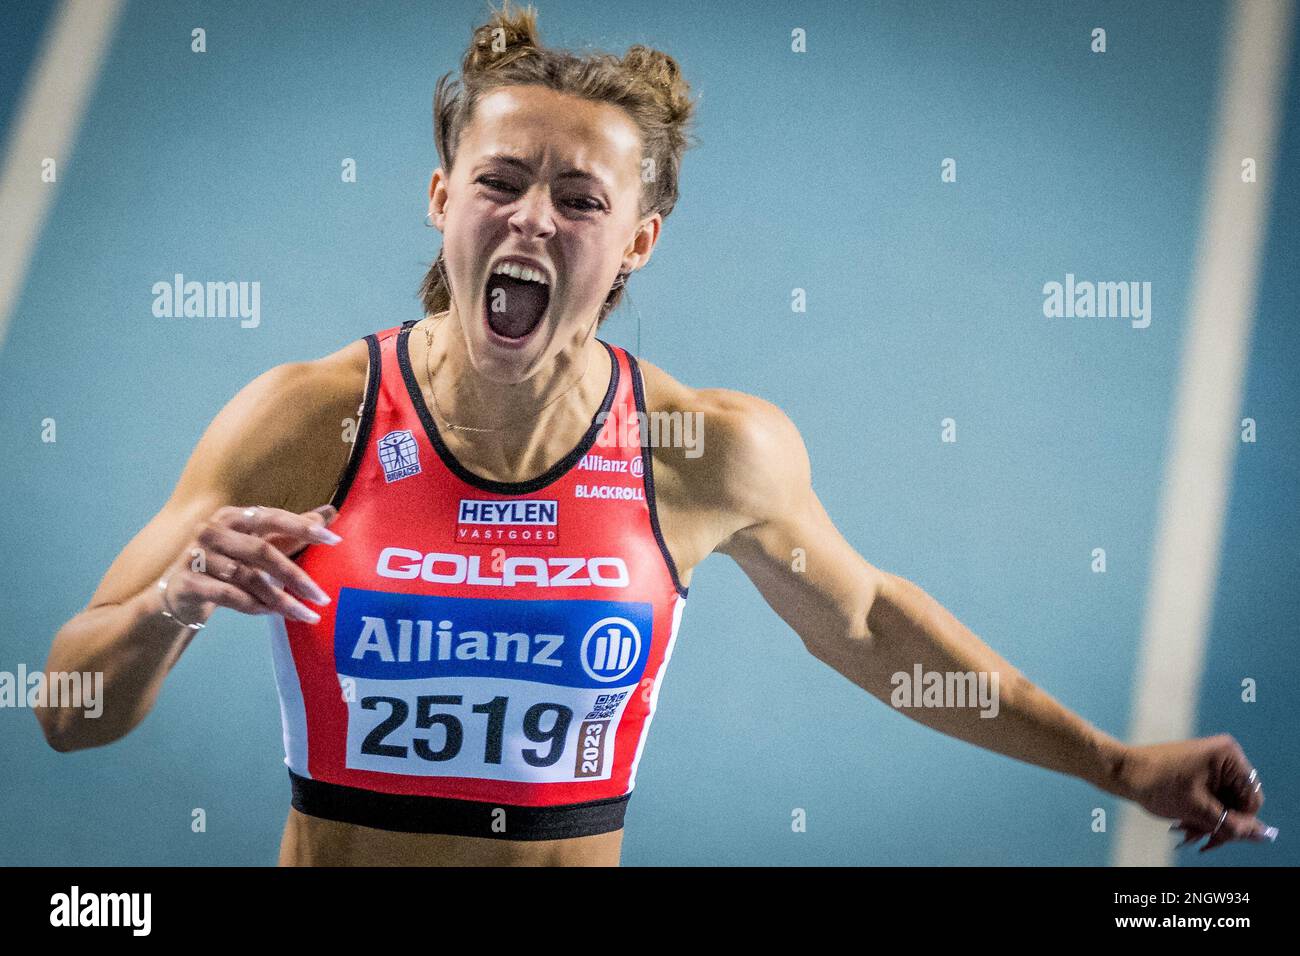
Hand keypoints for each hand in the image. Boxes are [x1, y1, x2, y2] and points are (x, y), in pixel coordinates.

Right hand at [156, 504, 341, 624]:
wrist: (181, 593)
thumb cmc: (228, 564)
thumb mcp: (261, 544)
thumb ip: (293, 530)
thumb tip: (331, 511)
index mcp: (233, 516)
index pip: (272, 517)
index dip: (302, 526)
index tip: (334, 540)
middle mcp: (212, 530)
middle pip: (262, 550)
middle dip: (295, 575)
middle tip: (322, 597)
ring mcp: (196, 556)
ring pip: (247, 577)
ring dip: (279, 598)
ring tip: (303, 613)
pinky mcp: (187, 582)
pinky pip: (228, 595)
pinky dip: (253, 605)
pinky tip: (271, 613)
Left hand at [1120, 734, 1276, 852]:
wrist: (1119, 770)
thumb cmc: (1155, 782)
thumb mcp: (1196, 809)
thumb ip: (1230, 824)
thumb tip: (1262, 834)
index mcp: (1228, 756)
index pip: (1251, 799)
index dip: (1238, 822)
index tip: (1217, 836)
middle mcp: (1224, 757)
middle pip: (1237, 804)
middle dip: (1218, 824)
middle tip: (1198, 840)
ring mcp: (1211, 765)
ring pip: (1222, 806)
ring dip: (1206, 823)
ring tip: (1184, 833)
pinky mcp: (1199, 773)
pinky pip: (1209, 800)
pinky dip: (1198, 815)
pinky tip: (1181, 824)